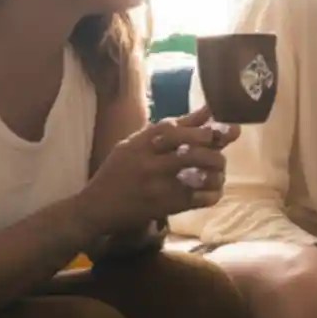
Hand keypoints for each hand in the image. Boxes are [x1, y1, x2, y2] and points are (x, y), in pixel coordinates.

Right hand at [75, 106, 240, 236]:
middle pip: (193, 151)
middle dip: (215, 151)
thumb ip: (173, 127)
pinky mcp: (164, 207)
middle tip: (220, 155)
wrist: (96, 208)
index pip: (176, 128)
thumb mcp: (136, 143)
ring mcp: (157, 186)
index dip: (203, 128)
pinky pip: (198, 198)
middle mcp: (149, 162)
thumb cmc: (119, 171)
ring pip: (200, 175)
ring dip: (217, 173)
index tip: (220, 129)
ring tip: (218, 174)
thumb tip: (208, 109)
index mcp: (141, 143)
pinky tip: (212, 191)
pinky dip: (212, 194)